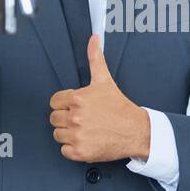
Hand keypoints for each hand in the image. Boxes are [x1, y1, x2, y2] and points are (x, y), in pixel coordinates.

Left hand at [49, 34, 150, 162]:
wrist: (135, 131)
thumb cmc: (119, 107)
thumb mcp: (104, 81)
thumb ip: (95, 58)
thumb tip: (94, 38)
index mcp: (77, 99)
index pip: (54, 102)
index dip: (65, 105)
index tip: (78, 108)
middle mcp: (75, 117)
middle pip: (54, 119)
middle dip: (66, 119)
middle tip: (83, 119)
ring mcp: (77, 135)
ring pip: (58, 135)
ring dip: (69, 134)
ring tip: (85, 130)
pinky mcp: (80, 152)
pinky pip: (64, 150)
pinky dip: (73, 149)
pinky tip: (86, 141)